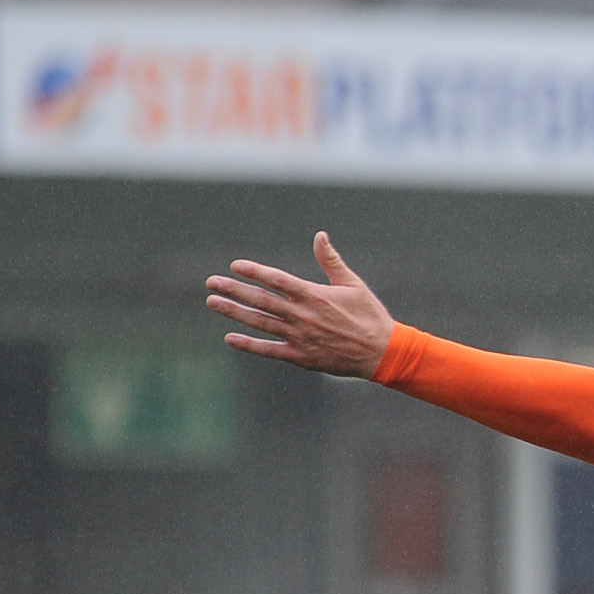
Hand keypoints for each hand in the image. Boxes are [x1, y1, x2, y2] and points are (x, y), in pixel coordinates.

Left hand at [207, 232, 395, 376]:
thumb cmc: (369, 316)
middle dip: (234, 289)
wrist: (382, 353)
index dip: (254, 271)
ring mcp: (299, 337)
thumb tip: (319, 236)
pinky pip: (269, 350)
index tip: (235, 265)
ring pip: (260, 323)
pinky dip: (249, 345)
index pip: (277, 280)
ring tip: (214, 303)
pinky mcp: (301, 357)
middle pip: (261, 300)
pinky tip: (230, 338)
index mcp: (314, 295)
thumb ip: (331, 261)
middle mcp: (302, 316)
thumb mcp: (353, 284)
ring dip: (234, 312)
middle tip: (211, 282)